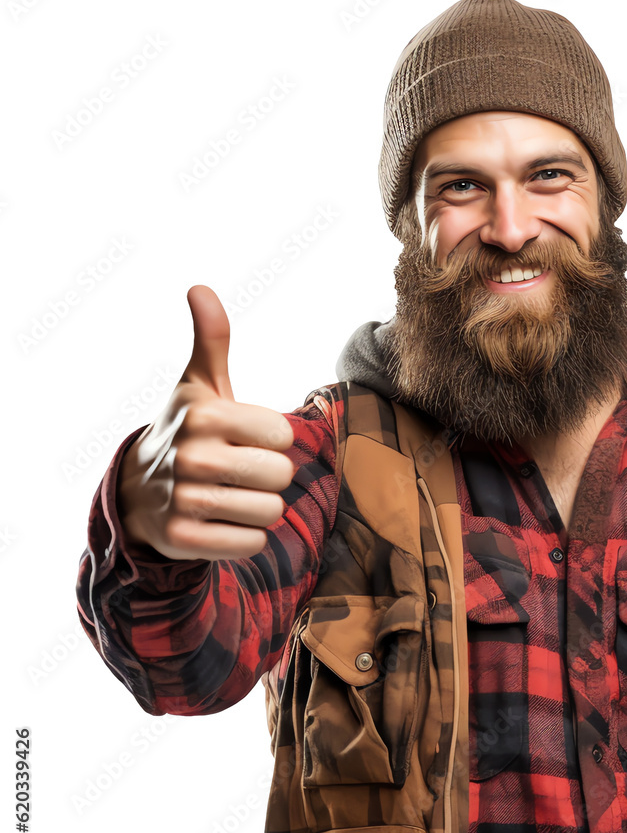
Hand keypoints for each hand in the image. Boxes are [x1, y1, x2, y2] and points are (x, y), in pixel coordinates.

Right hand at [117, 285, 295, 559]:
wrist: (136, 489)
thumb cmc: (187, 431)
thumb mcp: (198, 384)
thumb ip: (211, 338)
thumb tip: (200, 287)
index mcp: (205, 414)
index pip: (283, 436)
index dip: (273, 440)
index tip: (246, 439)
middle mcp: (192, 456)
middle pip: (281, 476)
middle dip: (270, 477)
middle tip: (242, 471)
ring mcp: (183, 499)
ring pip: (270, 513)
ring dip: (260, 508)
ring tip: (233, 496)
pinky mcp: (181, 538)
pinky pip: (249, 545)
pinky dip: (245, 539)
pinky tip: (222, 523)